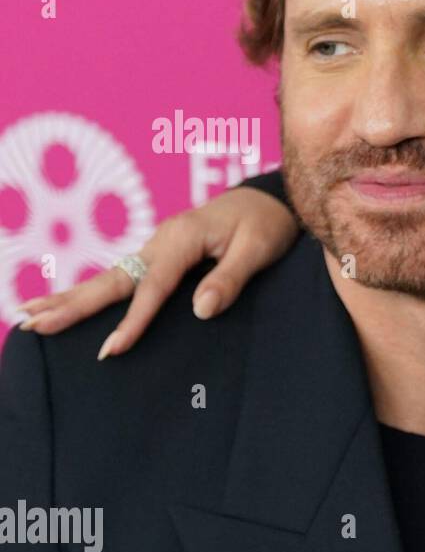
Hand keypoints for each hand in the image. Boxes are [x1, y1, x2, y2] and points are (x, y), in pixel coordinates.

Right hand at [15, 187, 297, 357]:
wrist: (268, 201)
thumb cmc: (267, 224)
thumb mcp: (258, 249)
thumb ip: (230, 279)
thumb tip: (200, 311)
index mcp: (182, 238)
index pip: (152, 287)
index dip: (132, 321)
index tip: (111, 350)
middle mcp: (160, 240)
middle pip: (112, 279)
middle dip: (72, 304)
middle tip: (31, 323)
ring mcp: (156, 246)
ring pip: (108, 277)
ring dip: (70, 298)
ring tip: (29, 317)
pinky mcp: (159, 255)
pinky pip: (121, 278)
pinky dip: (91, 292)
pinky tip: (68, 305)